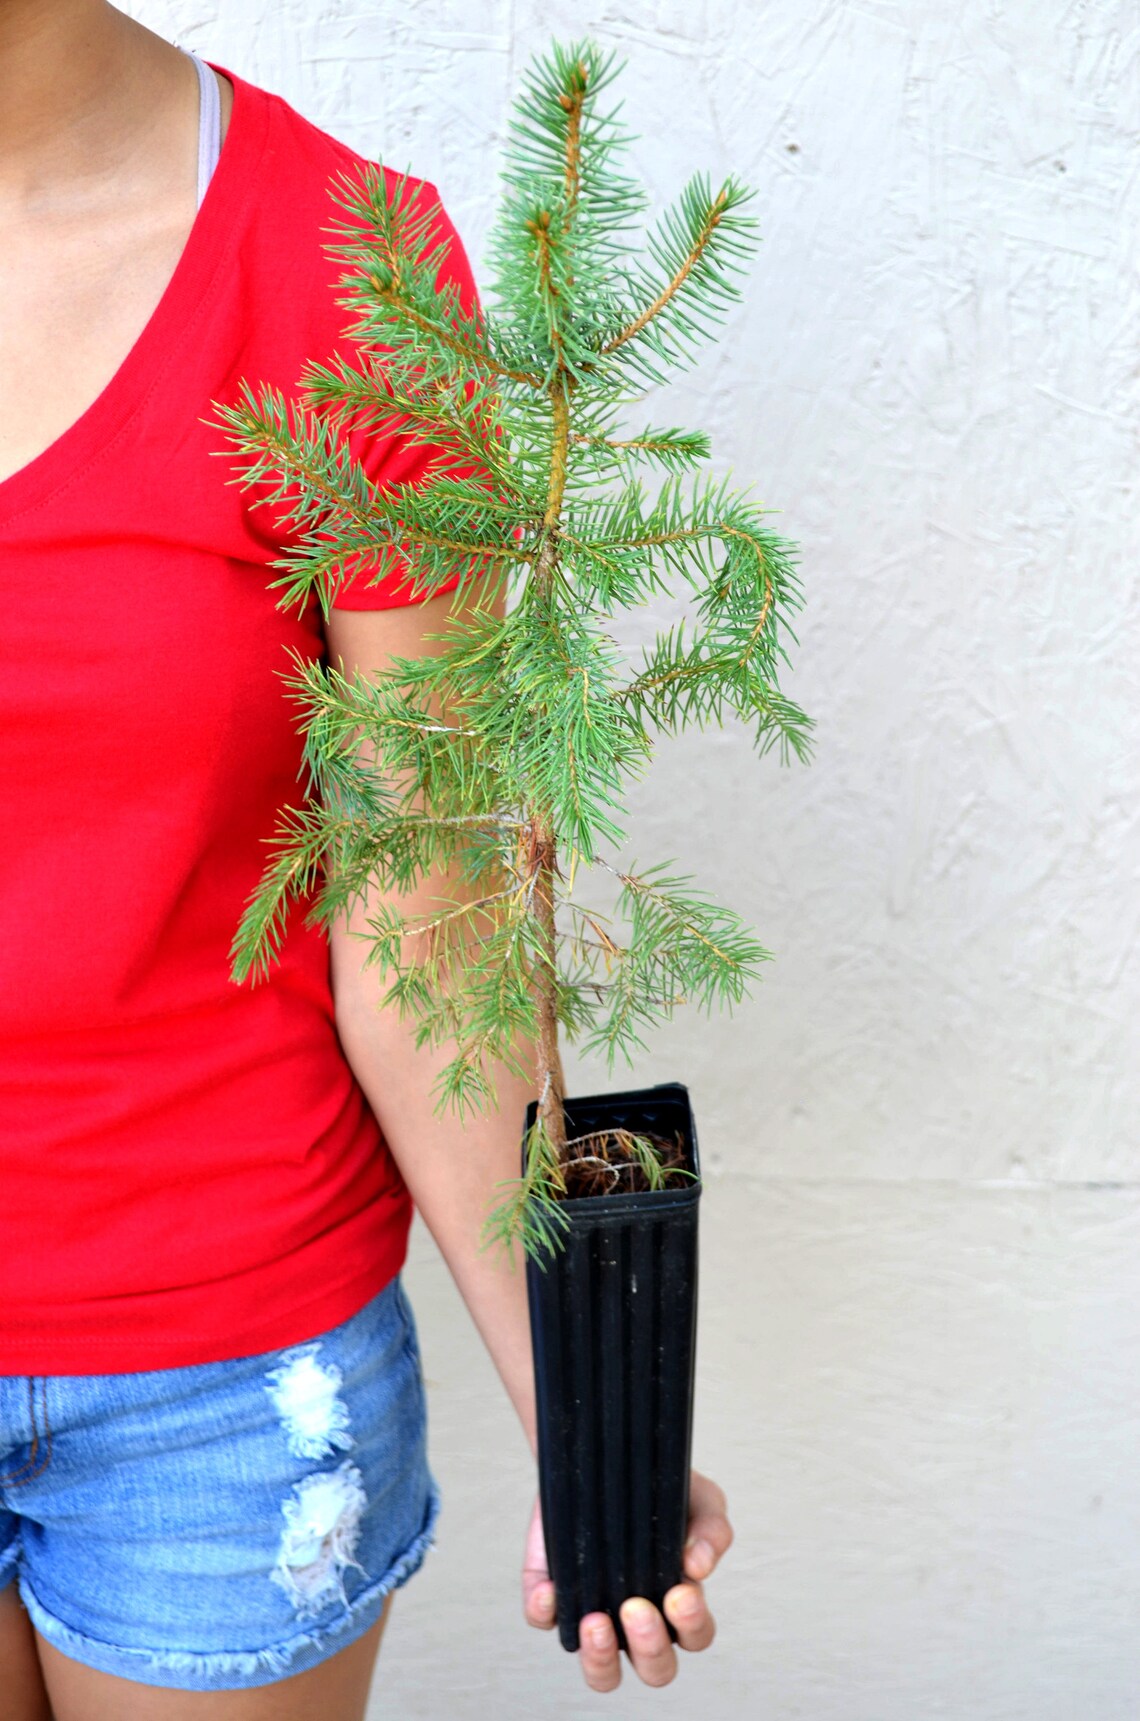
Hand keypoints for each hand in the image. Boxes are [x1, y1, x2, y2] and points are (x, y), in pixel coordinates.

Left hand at [522, 1468, 731, 1690]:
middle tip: (635, 1607)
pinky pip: (545, 1620)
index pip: (694, 1636)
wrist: (609, 1461)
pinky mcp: (554, 1595)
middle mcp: (637, 1624)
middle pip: (654, 1668)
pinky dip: (544, 1611)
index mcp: (678, 1605)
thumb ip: (711, 1530)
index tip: (681, 1593)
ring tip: (595, 1622)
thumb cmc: (660, 1491)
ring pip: (601, 1671)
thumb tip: (699, 1566)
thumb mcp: (699, 1500)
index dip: (691, 1625)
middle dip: (647, 1646)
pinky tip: (549, 1589)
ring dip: (600, 1658)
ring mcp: (595, 1614)